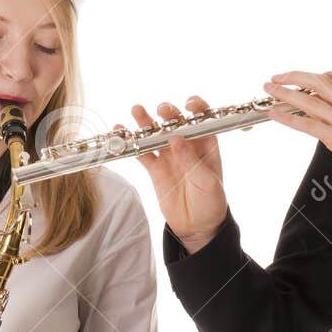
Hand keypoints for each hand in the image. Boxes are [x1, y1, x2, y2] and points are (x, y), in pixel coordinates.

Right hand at [131, 100, 228, 252]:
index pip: (202, 119)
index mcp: (206, 145)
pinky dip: (132, 144)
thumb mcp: (207, 181)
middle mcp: (187, 146)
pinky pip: (142, 153)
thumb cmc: (211, 202)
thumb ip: (191, 160)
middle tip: (161, 110)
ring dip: (146, 122)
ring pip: (156, 134)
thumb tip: (176, 139)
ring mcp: (169, 156)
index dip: (196, 108)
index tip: (189, 105)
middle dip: (168, 113)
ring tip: (136, 111)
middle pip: (176, 123)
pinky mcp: (155, 169)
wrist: (197, 227)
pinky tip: (121, 134)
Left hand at [262, 70, 331, 199]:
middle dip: (295, 76)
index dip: (321, 75)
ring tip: (269, 90)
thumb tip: (319, 118)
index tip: (301, 77)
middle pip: (321, 82)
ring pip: (311, 100)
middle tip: (276, 78)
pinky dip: (288, 117)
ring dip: (285, 93)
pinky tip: (274, 114)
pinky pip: (309, 123)